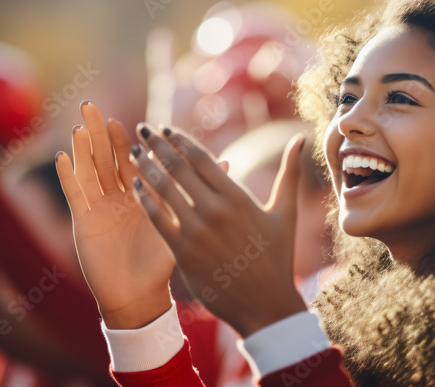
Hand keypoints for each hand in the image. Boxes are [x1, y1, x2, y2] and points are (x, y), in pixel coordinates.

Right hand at [55, 102, 174, 328]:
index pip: (133, 162)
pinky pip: (74, 194)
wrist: (139, 296)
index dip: (131, 142)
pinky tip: (62, 158)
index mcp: (139, 195)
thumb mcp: (180, 225)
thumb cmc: (160, 263)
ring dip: (83, 148)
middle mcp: (116, 197)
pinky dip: (68, 176)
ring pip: (89, 170)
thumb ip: (196, 193)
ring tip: (81, 126)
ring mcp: (98, 207)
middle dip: (101, 133)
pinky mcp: (83, 221)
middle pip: (106, 158)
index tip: (136, 123)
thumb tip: (228, 164)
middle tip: (93, 106)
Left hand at [130, 125, 307, 337]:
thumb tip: (300, 138)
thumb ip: (290, 173)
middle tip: (142, 129)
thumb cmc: (277, 258)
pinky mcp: (183, 253)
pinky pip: (158, 219)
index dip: (179, 140)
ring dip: (145, 167)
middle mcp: (216, 210)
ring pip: (164, 189)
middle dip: (157, 145)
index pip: (201, 157)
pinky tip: (135, 186)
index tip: (164, 128)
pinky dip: (145, 200)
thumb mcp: (286, 213)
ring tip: (134, 152)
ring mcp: (198, 232)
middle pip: (178, 168)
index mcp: (238, 197)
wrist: (265, 306)